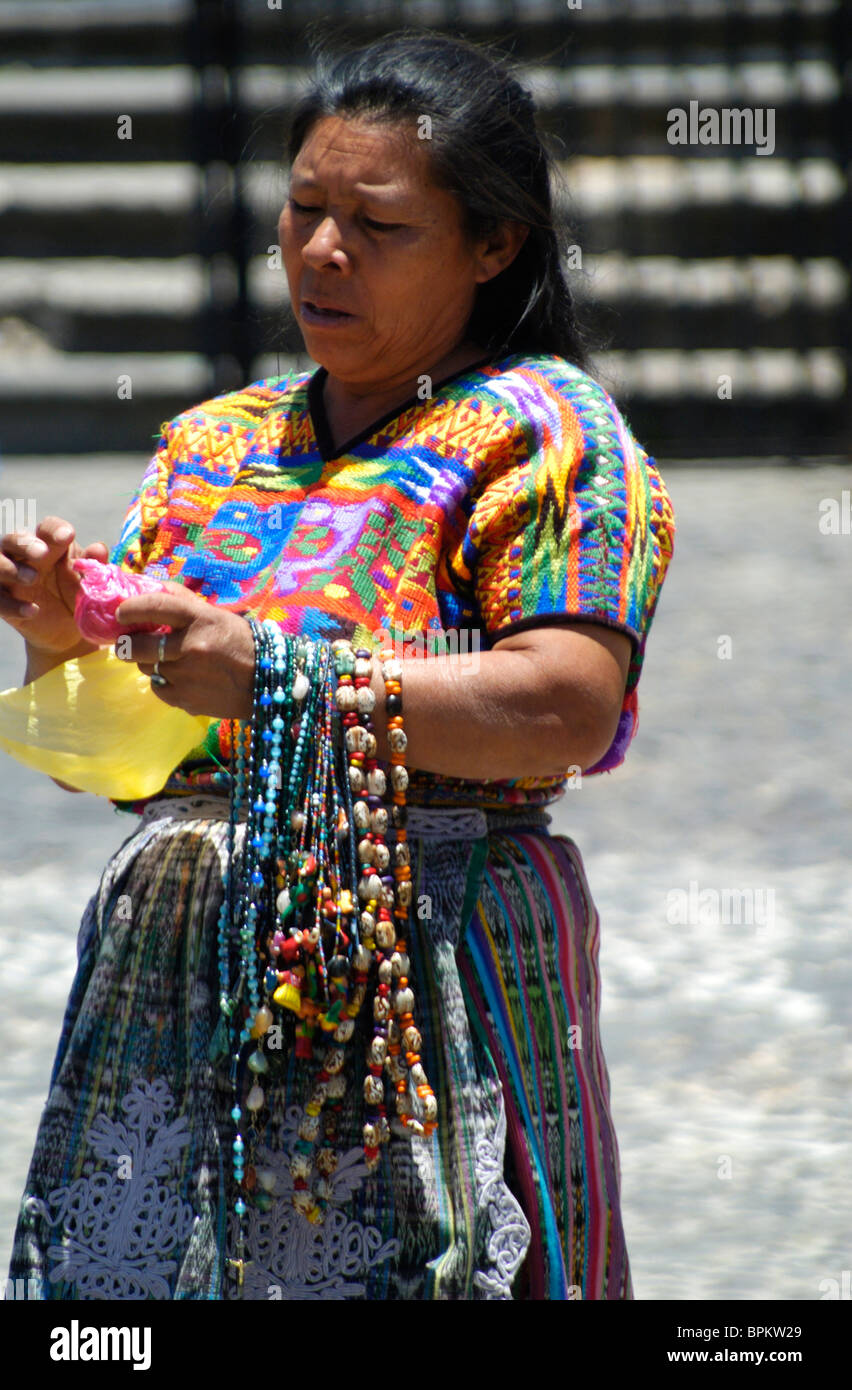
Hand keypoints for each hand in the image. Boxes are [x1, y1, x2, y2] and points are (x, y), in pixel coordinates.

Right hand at [0, 516, 107, 655]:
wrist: (69, 631)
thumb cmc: (77, 595)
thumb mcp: (89, 582)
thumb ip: (94, 565)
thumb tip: (98, 548)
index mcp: (48, 545)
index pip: (46, 528)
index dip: (55, 530)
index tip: (68, 535)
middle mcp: (23, 556)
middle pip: (14, 540)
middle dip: (25, 544)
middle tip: (41, 553)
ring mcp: (10, 578)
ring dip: (11, 568)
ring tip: (32, 578)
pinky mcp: (4, 601)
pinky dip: (12, 605)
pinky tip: (33, 610)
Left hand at [114, 583, 255, 719]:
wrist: (268, 683)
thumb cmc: (241, 643)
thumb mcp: (217, 614)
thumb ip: (183, 602)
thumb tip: (151, 587)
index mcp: (201, 619)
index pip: (155, 606)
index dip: (132, 608)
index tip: (121, 612)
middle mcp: (191, 647)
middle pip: (139, 645)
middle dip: (127, 644)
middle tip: (126, 642)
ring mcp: (187, 676)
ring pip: (147, 667)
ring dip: (150, 662)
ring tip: (166, 659)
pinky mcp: (186, 700)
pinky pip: (159, 688)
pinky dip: (163, 682)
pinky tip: (180, 678)